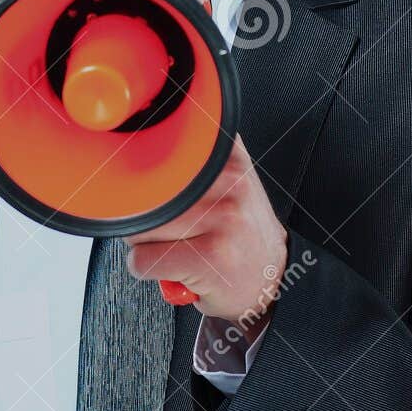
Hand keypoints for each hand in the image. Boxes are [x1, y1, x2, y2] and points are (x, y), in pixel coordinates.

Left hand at [123, 133, 287, 326]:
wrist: (270, 278)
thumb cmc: (241, 235)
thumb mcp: (229, 184)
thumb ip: (199, 158)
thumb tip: (152, 132)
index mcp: (229, 160)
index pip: (160, 150)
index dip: (146, 175)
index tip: (149, 183)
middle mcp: (228, 184)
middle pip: (144, 195)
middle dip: (146, 218)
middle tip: (174, 231)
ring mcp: (221, 219)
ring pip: (141, 228)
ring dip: (147, 246)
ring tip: (178, 247)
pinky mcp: (209, 256)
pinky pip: (143, 261)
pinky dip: (149, 271)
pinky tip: (177, 268)